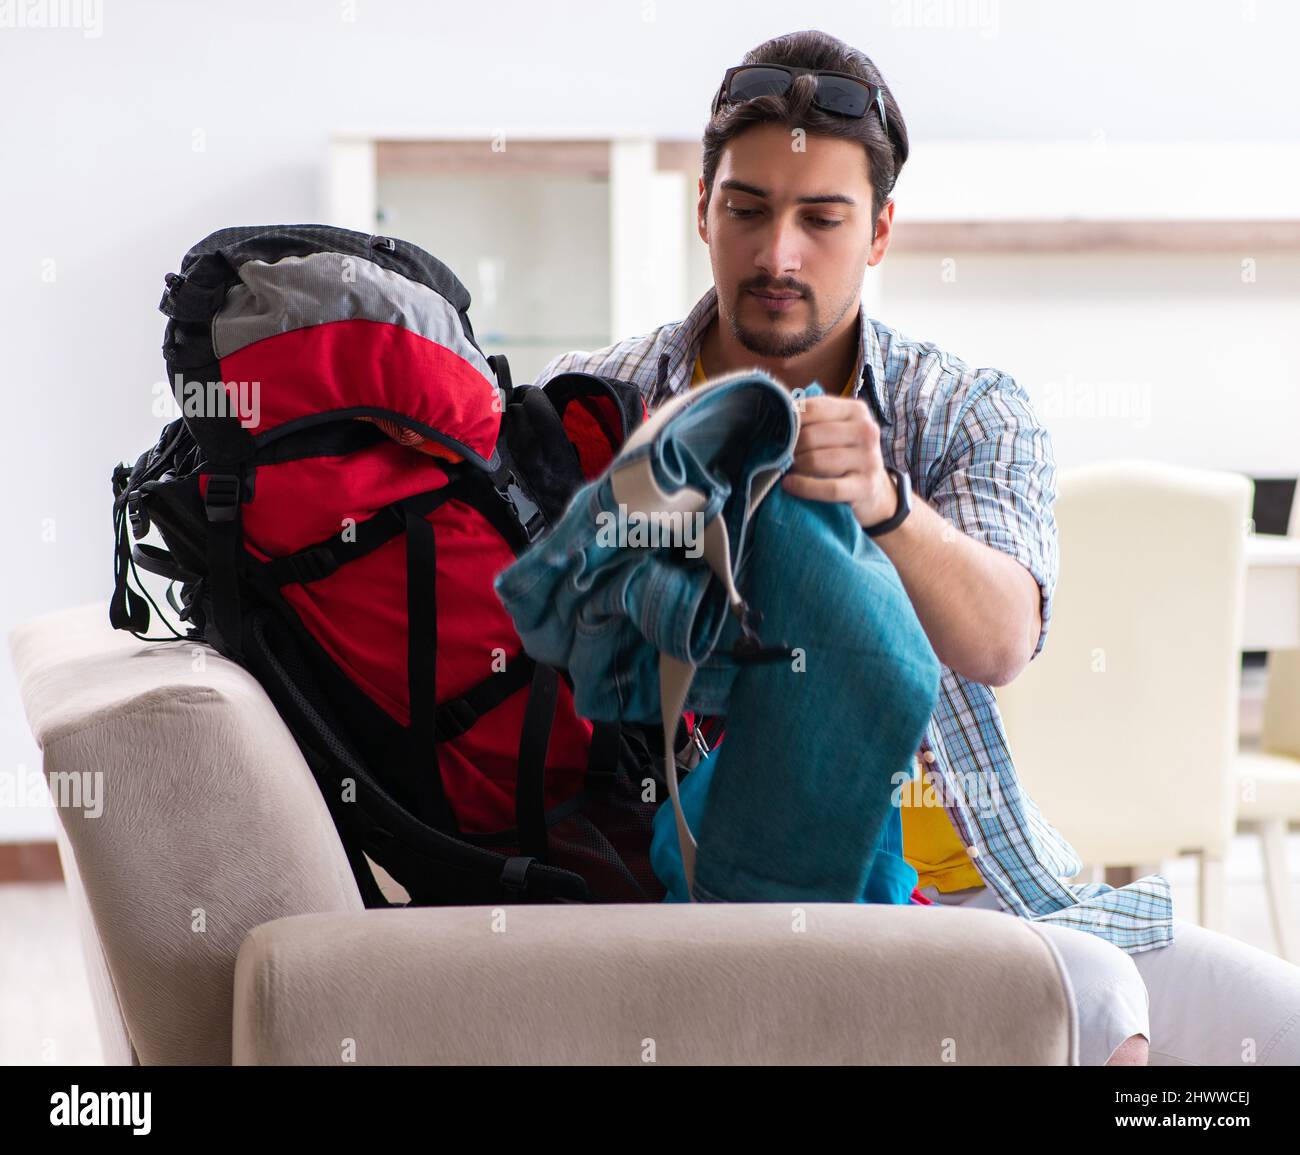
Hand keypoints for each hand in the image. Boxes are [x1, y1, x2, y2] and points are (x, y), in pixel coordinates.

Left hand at [780, 394, 896, 528]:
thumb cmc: (843, 455)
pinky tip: (789, 484)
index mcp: (856, 410)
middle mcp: (866, 431)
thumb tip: (773, 413)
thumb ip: (811, 419)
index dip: (788, 421)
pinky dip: (804, 487)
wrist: (872, 489)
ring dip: (795, 468)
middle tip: (779, 457)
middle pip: (811, 436)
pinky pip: (829, 488)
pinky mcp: (866, 486)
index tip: (773, 432)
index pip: (812, 408)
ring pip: (816, 461)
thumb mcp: (833, 430)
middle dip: (789, 448)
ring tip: (787, 470)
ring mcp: (869, 459)